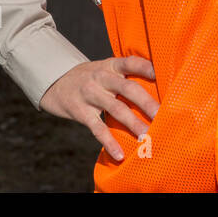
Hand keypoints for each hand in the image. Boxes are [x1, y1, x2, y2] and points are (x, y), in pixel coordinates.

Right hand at [39, 56, 158, 161]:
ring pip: (115, 109)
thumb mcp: (106, 69)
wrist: (55, 82)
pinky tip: (119, 154)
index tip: (161, 74)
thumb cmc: (91, 77)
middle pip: (127, 88)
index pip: (131, 62)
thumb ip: (126, 76)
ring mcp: (90, 94)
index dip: (146, 67)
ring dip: (133, 124)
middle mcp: (101, 77)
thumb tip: (158, 92)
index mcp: (111, 65)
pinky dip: (109, 142)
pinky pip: (97, 128)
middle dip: (146, 102)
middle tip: (163, 115)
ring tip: (147, 136)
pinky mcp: (80, 112)